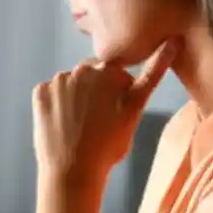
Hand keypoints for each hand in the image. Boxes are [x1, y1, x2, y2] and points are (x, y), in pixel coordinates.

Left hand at [32, 38, 178, 183]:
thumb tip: (172, 42)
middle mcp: (83, 69)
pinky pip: (49, 92)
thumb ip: (150, 76)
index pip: (116, 71)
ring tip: (77, 124)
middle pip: (91, 74)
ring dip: (74, 95)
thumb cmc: (109, 145)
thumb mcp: (135, 110)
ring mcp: (58, 80)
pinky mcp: (40, 91)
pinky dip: (54, 103)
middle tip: (96, 119)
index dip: (117, 90)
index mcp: (110, 71)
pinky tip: (60, 122)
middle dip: (94, 89)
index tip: (113, 108)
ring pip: (69, 83)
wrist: (72, 170)